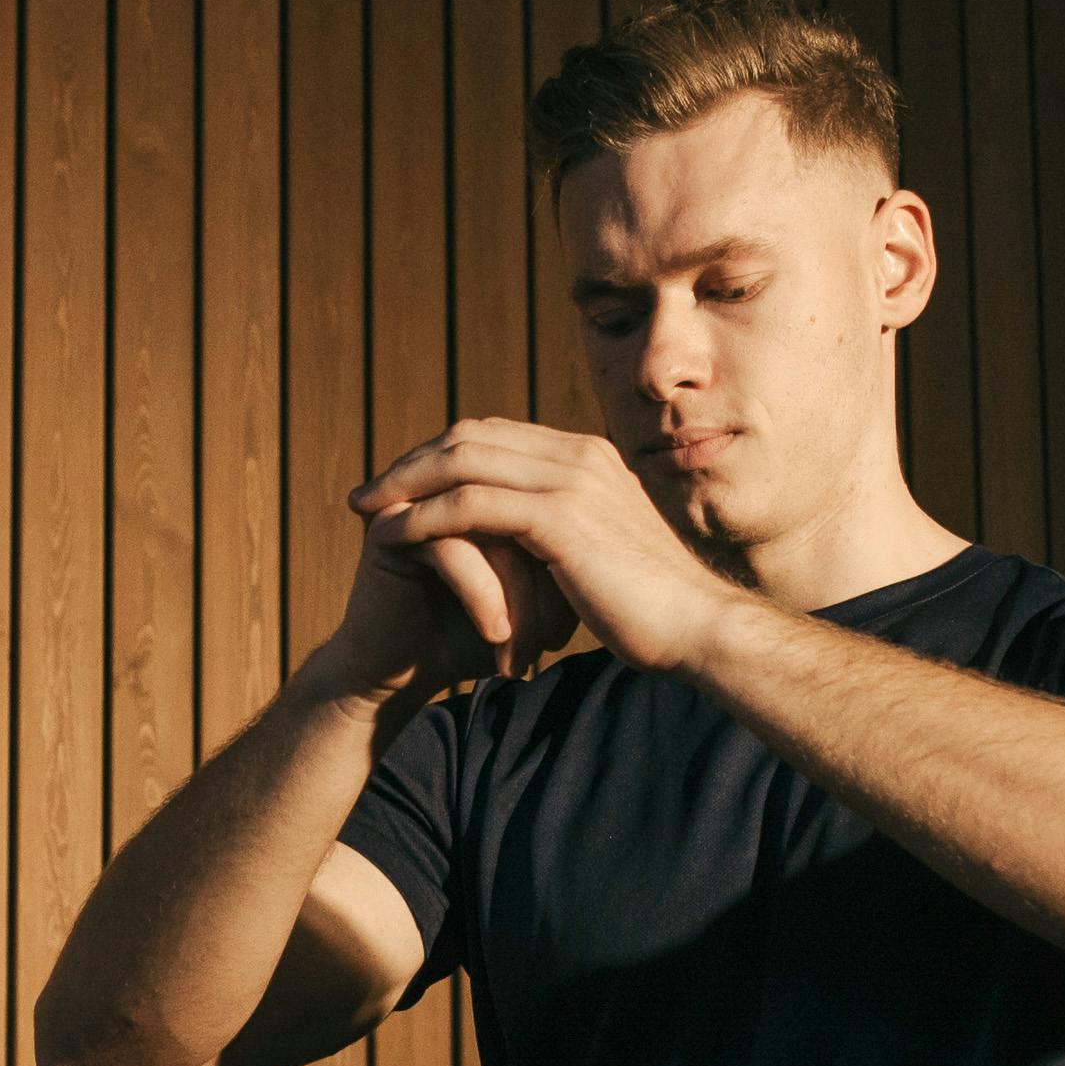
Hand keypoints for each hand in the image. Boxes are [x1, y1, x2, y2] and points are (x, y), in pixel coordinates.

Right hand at [328, 453, 576, 697]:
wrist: (396, 674)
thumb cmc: (470, 639)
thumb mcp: (533, 601)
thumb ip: (565, 564)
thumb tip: (620, 548)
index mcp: (493, 488)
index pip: (552, 509)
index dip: (567, 566)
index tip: (573, 628)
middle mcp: (456, 483)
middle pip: (526, 515)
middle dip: (546, 585)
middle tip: (557, 640)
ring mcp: (421, 499)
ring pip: (494, 531)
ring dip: (517, 598)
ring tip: (530, 651)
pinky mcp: (388, 529)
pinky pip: (452, 550)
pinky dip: (482, 598)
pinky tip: (495, 637)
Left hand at [350, 418, 744, 676]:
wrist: (700, 630)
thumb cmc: (652, 608)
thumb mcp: (602, 552)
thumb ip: (565, 530)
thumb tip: (527, 540)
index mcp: (588, 456)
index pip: (493, 435)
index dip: (438, 455)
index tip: (397, 484)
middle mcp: (579, 456)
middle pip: (470, 438)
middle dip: (410, 464)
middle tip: (366, 494)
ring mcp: (571, 481)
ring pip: (462, 463)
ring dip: (404, 486)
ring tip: (364, 514)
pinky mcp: (560, 519)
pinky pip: (469, 506)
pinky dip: (422, 520)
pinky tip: (389, 541)